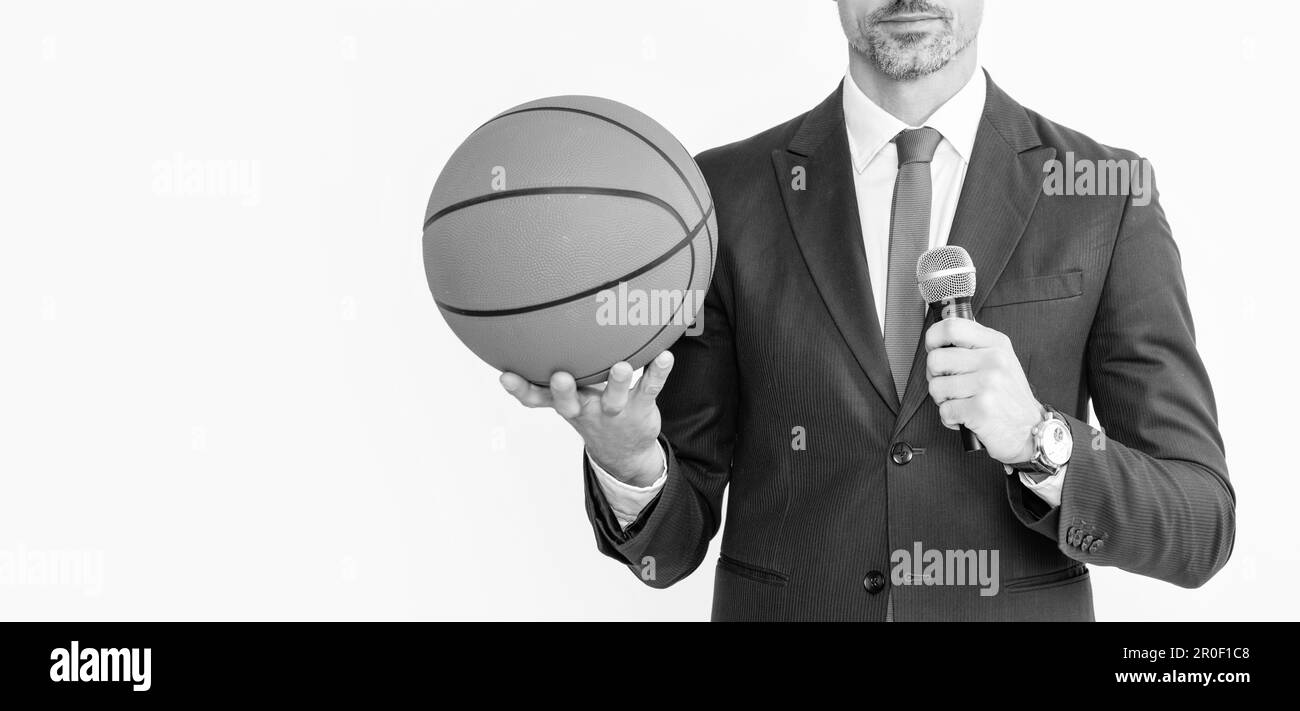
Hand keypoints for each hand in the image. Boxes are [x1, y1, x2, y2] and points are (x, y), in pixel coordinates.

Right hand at [499, 352, 673, 486]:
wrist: (624, 453)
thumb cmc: (590, 413)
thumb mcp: (566, 402)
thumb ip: (542, 381)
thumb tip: (512, 349)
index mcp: (567, 405)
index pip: (537, 400)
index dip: (520, 390)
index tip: (505, 376)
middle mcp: (587, 410)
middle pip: (572, 403)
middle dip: (565, 391)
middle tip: (559, 375)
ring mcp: (615, 411)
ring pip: (615, 398)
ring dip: (618, 382)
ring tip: (621, 366)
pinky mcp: (641, 408)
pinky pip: (650, 388)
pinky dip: (658, 373)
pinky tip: (665, 356)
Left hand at [924, 319, 1042, 464]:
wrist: (1030, 430)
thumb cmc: (1007, 396)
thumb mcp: (999, 360)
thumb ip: (972, 345)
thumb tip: (937, 338)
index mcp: (996, 343)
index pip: (950, 327)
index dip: (933, 339)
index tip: (935, 350)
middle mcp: (994, 360)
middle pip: (936, 359)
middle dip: (936, 376)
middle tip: (951, 385)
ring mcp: (989, 384)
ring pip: (936, 387)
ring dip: (943, 400)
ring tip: (962, 402)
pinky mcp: (981, 409)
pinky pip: (944, 410)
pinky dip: (949, 418)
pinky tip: (966, 417)